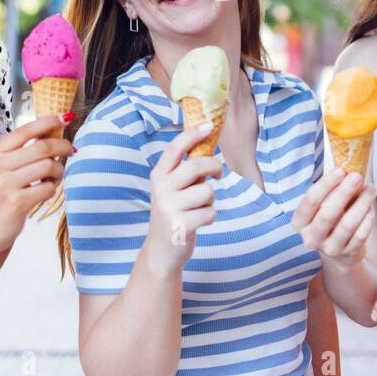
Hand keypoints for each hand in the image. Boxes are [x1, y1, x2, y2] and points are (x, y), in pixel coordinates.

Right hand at [0, 113, 74, 256]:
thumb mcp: (0, 168)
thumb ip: (20, 152)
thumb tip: (51, 135)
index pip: (26, 129)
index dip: (49, 121)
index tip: (66, 117)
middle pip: (42, 146)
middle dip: (63, 145)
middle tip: (72, 150)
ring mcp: (6, 183)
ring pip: (48, 166)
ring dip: (59, 171)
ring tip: (54, 177)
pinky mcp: (17, 202)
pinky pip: (48, 188)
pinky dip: (52, 189)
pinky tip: (44, 193)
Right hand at [142, 121, 220, 273]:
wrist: (162, 250)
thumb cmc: (174, 213)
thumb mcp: (172, 189)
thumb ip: (185, 171)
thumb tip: (208, 146)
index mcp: (158, 176)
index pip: (175, 148)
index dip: (192, 134)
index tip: (208, 125)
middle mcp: (161, 189)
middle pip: (196, 165)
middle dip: (214, 167)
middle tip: (218, 174)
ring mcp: (169, 208)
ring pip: (207, 191)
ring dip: (210, 200)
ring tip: (199, 208)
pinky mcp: (180, 226)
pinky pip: (210, 212)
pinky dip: (210, 217)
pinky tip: (199, 222)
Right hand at [291, 166, 375, 266]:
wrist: (339, 252)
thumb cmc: (330, 219)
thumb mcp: (322, 206)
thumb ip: (329, 190)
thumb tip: (346, 166)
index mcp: (300, 221)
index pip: (310, 201)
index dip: (325, 184)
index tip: (340, 170)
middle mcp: (311, 237)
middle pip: (327, 214)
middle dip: (344, 192)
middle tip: (357, 176)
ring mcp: (329, 249)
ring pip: (347, 225)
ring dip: (361, 204)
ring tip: (370, 189)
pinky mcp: (347, 254)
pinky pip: (360, 235)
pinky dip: (368, 219)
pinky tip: (371, 208)